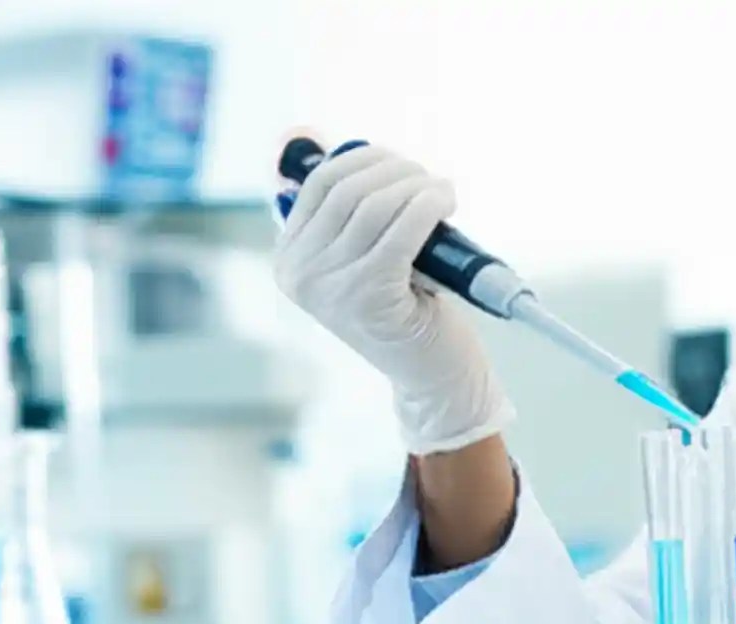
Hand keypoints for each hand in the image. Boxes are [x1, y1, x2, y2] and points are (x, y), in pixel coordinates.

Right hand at [274, 145, 514, 453]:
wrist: (430, 375)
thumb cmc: (403, 309)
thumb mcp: (362, 258)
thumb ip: (341, 214)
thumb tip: (306, 136)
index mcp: (289, 260)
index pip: (317, 184)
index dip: (362, 160)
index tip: (397, 165)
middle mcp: (299, 273)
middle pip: (347, 189)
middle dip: (395, 172)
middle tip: (427, 180)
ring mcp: (330, 287)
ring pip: (376, 204)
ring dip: (418, 186)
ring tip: (441, 192)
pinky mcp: (369, 295)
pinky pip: (403, 227)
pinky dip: (429, 204)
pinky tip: (446, 201)